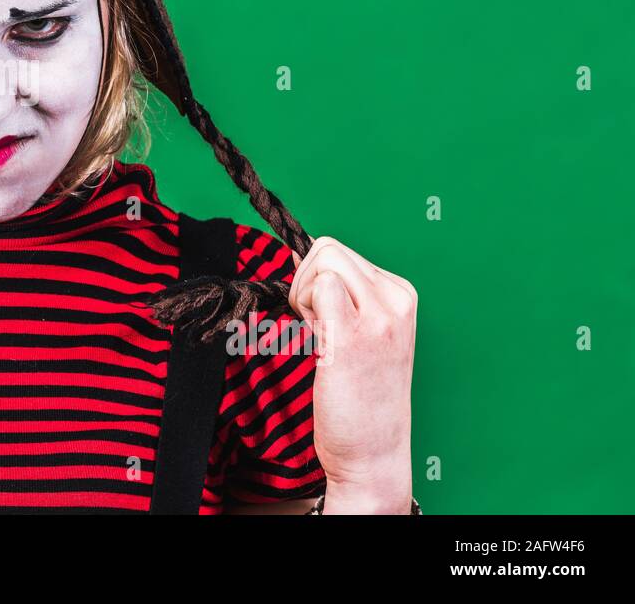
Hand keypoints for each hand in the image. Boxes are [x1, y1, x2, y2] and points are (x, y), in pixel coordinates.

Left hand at [288, 236, 415, 511]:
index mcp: (400, 295)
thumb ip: (339, 294)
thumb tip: (300, 256)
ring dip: (303, 296)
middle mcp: (396, 301)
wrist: (374, 451)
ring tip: (321, 337)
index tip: (324, 316)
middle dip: (306, 282)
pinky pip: (319, 289)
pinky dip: (303, 309)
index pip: (339, 251)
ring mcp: (379, 317)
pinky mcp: (353, 337)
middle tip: (316, 326)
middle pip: (327, 249)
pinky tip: (317, 343)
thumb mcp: (361, 332)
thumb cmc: (360, 395)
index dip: (315, 280)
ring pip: (321, 262)